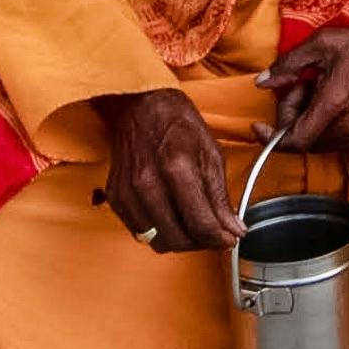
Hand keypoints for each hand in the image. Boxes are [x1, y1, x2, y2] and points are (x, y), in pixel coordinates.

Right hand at [92, 88, 241, 252]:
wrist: (139, 105)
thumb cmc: (176, 123)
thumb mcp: (210, 153)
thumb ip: (220, 196)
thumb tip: (233, 229)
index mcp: (177, 168)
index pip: (201, 223)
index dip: (220, 239)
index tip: (230, 239)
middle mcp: (148, 183)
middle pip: (178, 239)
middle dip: (201, 243)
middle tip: (213, 233)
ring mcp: (128, 192)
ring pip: (157, 241)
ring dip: (179, 241)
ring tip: (192, 226)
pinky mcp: (115, 197)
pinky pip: (139, 232)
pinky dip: (158, 232)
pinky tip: (170, 217)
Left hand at [262, 0, 348, 152]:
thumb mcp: (319, 44)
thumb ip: (287, 64)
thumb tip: (262, 81)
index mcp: (333, 106)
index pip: (295, 141)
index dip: (271, 138)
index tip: (258, 127)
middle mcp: (347, 126)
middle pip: (303, 139)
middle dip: (291, 115)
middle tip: (300, 84)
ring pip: (317, 139)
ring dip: (306, 118)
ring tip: (316, 86)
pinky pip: (332, 137)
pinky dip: (321, 121)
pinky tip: (329, 95)